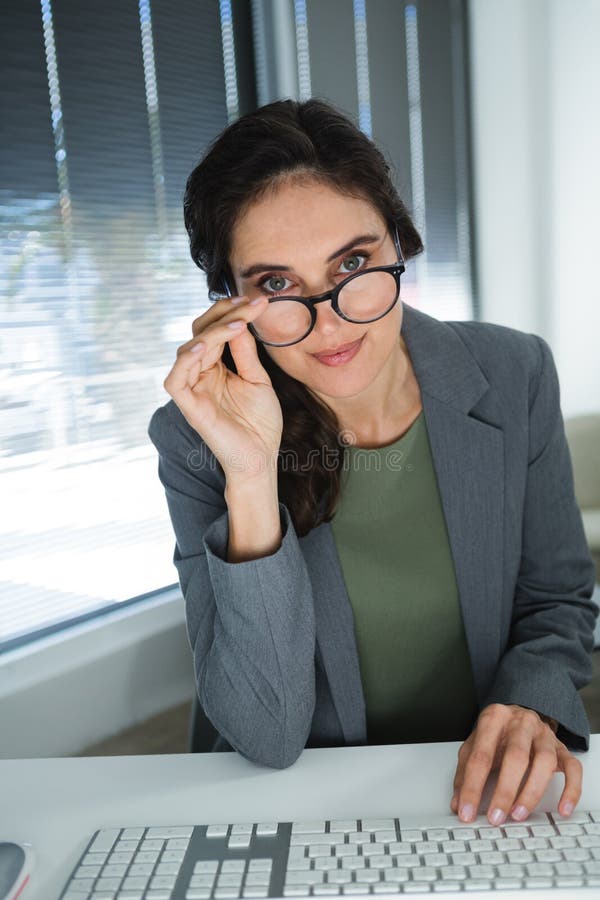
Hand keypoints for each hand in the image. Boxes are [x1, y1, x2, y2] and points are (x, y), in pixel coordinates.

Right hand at [163, 295, 282, 482]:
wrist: (260, 458)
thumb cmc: (259, 423)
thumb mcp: (257, 379)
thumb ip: (245, 352)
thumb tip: (240, 321)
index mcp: (215, 367)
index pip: (215, 330)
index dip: (232, 313)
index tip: (256, 302)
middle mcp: (200, 374)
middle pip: (200, 332)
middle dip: (224, 314)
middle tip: (249, 303)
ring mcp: (192, 389)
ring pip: (189, 349)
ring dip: (212, 332)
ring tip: (238, 323)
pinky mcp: (187, 406)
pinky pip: (175, 379)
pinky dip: (186, 360)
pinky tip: (204, 346)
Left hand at [450, 703, 581, 824]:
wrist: (520, 714)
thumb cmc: (496, 734)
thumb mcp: (474, 745)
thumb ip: (465, 772)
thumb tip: (458, 804)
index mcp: (494, 718)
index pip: (481, 755)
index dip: (472, 786)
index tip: (467, 811)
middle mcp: (521, 723)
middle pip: (515, 756)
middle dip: (505, 791)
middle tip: (496, 817)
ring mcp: (544, 734)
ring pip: (544, 761)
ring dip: (531, 791)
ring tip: (519, 814)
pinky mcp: (562, 747)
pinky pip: (573, 768)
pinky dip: (570, 790)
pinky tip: (562, 809)